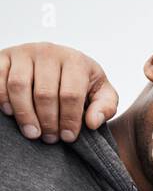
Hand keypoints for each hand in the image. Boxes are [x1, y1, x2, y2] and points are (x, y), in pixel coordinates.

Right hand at [0, 42, 118, 143]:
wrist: (58, 61)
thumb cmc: (81, 81)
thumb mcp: (101, 92)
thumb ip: (105, 107)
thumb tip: (92, 123)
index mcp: (75, 60)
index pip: (71, 94)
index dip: (69, 119)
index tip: (68, 137)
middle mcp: (48, 52)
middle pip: (44, 93)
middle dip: (48, 121)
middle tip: (49, 138)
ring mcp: (24, 52)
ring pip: (19, 86)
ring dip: (25, 114)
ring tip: (32, 133)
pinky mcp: (4, 56)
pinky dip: (3, 98)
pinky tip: (11, 114)